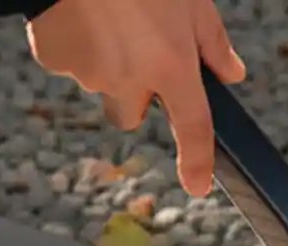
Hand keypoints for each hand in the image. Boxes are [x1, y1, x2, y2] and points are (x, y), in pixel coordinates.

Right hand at [25, 0, 246, 196]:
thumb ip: (213, 42)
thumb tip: (233, 75)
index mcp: (172, 65)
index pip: (193, 127)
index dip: (197, 161)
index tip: (198, 186)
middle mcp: (131, 79)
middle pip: (132, 114)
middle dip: (134, 95)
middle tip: (135, 49)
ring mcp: (89, 74)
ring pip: (101, 86)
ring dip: (105, 65)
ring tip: (105, 17)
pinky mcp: (54, 61)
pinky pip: (70, 65)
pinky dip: (76, 47)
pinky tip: (78, 13)